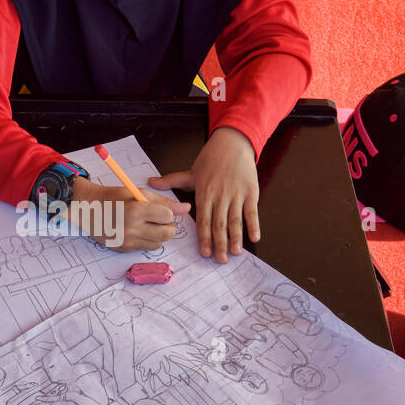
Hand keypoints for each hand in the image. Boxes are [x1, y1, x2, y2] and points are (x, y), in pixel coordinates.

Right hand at [70, 177, 191, 253]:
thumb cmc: (113, 197)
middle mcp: (131, 228)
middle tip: (159, 219)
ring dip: (158, 234)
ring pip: (159, 243)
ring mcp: (127, 241)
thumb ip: (163, 201)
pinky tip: (135, 230)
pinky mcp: (124, 249)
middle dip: (168, 226)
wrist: (88, 209)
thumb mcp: (138, 193)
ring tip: (146, 224)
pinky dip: (146, 240)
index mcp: (136, 211)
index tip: (160, 209)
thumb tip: (185, 208)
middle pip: (167, 234)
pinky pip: (146, 247)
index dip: (168, 212)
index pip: (167, 216)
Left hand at [147, 125, 259, 263]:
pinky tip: (254, 238)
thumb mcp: (191, 171)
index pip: (203, 220)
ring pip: (235, 220)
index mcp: (204, 193)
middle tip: (220, 260)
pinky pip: (252, 211)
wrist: (233, 143)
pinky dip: (254, 225)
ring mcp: (236, 194)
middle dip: (219, 243)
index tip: (204, 252)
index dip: (204, 237)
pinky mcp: (251, 192)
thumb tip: (150, 182)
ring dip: (236, 238)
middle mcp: (220, 196)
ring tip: (235, 253)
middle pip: (219, 224)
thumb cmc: (212, 159)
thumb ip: (171, 181)